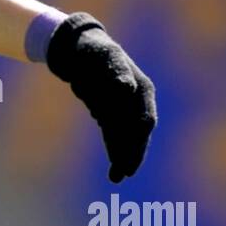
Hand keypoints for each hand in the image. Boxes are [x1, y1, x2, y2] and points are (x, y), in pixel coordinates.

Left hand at [45, 12, 156, 182]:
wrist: (80, 48)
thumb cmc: (96, 50)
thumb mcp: (106, 57)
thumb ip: (117, 73)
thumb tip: (126, 88)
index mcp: (142, 89)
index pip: (145, 120)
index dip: (139, 141)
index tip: (132, 158)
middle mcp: (136, 100)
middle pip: (137, 133)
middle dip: (131, 153)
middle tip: (124, 173)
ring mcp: (124, 107)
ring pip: (125, 136)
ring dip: (122, 155)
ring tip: (117, 177)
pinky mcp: (111, 112)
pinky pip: (114, 134)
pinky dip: (113, 148)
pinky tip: (113, 167)